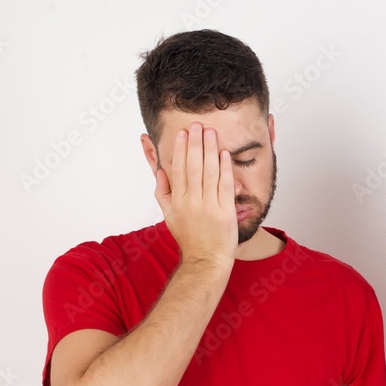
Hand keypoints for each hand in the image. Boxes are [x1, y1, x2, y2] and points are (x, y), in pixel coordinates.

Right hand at [155, 122, 237, 266]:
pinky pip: (225, 185)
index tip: (183, 133)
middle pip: (193, 166)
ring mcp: (209, 206)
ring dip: (210, 150)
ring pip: (209, 172)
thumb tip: (160, 171)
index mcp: (177, 201)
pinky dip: (225, 168)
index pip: (178, 169)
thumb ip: (162, 193)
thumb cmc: (189, 238)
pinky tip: (224, 153)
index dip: (181, 149)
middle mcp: (192, 201)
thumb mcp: (169, 216)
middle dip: (195, 143)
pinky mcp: (225, 212)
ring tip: (211, 132)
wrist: (206, 260)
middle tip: (197, 125)